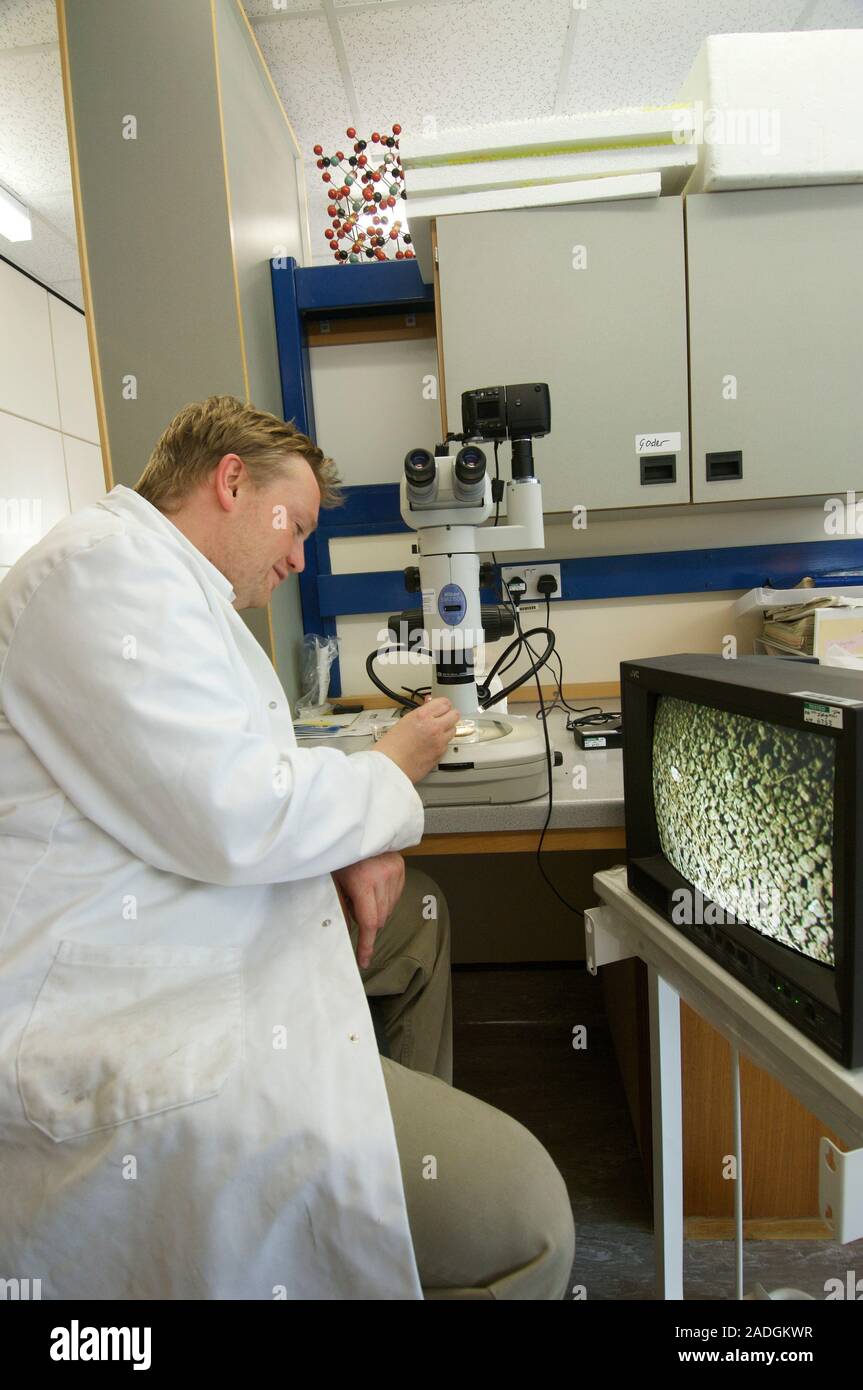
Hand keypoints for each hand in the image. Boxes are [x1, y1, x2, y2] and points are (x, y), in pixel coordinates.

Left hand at [333, 852, 405, 968]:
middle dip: (367, 923)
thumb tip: (345, 928)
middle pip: (380, 918)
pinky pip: (394, 897)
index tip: (364, 960)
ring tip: (362, 893)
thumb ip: (339, 904)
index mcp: (362, 881)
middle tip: (353, 908)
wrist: (357, 828)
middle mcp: (382, 877)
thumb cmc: (341, 853)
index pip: (369, 922)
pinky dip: (384, 900)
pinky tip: (373, 888)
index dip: (366, 945)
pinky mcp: (401, 868)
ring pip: (389, 909)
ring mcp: (394, 872)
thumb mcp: (333, 879)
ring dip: (376, 911)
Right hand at [373, 696, 459, 783]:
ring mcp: (439, 741)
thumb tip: (428, 704)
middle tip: (442, 718)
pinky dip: (443, 743)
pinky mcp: (441, 754)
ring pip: (453, 729)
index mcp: (422, 716)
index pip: (445, 703)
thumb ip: (420, 712)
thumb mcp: (403, 722)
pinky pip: (448, 743)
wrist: (390, 767)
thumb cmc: (391, 747)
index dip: (443, 705)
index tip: (441, 707)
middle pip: (454, 714)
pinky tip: (432, 744)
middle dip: (449, 715)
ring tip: (435, 732)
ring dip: (447, 729)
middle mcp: (434, 727)